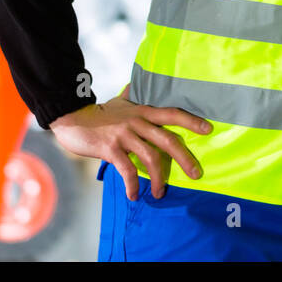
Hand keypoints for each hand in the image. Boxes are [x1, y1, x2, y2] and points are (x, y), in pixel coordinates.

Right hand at [50, 94, 212, 200]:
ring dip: (159, 179)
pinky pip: (127, 170)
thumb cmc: (99, 113)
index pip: (173, 114)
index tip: (208, 129)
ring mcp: (125, 135)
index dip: (192, 121)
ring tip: (160, 193)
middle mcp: (138, 122)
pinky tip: (134, 195)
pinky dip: (133, 185)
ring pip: (151, 158)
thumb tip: (135, 86)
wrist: (72, 119)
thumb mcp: (120, 102)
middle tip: (196, 174)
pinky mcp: (111, 148)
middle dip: (185, 159)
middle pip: (169, 140)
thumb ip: (131, 97)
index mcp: (143, 111)